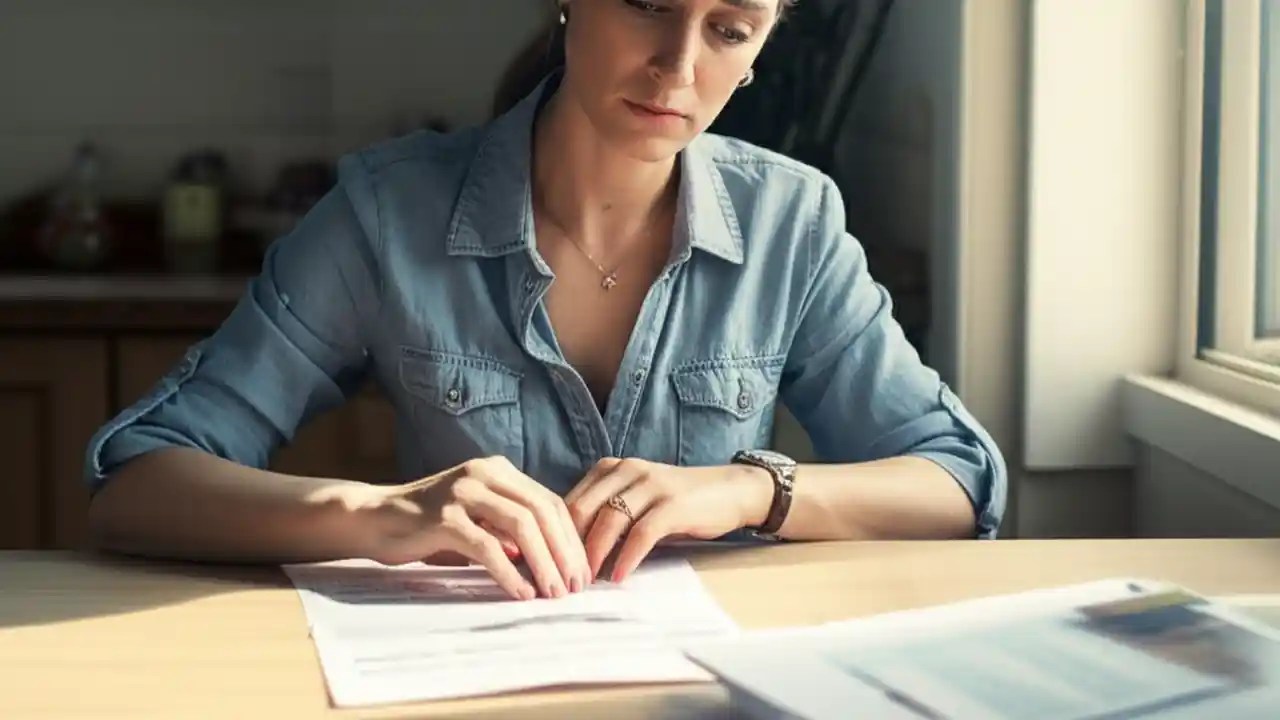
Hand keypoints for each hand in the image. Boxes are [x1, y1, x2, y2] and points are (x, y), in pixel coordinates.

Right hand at [370, 456, 589, 600]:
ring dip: (544, 563)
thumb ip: (511, 528)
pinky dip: (509, 572)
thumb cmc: (429, 523)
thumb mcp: (478, 517)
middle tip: (575, 586)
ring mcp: (463, 492)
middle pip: (542, 511)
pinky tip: (521, 592)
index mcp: (499, 471)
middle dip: (565, 552)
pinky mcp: (443, 518)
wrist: (374, 517)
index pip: (550, 501)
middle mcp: (484, 474)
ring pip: (522, 525)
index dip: (571, 537)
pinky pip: (487, 546)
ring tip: (554, 592)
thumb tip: (556, 560)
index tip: (582, 570)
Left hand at [564, 458, 771, 582]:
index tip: (550, 566)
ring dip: (594, 555)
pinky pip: (641, 533)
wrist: (728, 491)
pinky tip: (619, 576)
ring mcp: (651, 484)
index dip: (556, 536)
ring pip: (609, 520)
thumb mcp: (635, 500)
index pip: (570, 502)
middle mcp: (627, 469)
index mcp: (610, 468)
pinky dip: (627, 557)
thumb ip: (606, 515)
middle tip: (564, 579)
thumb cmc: (676, 502)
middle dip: (570, 548)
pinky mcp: (673, 503)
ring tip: (587, 582)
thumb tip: (569, 551)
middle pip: (583, 510)